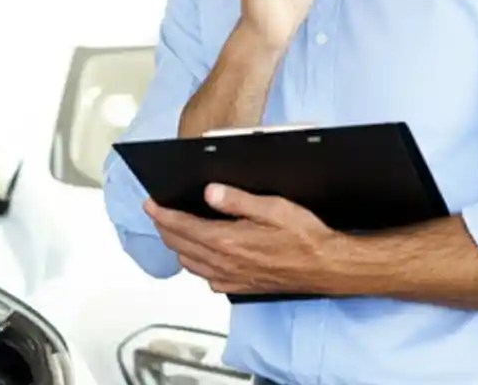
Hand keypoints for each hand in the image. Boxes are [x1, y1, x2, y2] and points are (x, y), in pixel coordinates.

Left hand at [145, 184, 340, 295]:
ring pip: (190, 263)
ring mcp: (231, 278)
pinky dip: (196, 264)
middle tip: (158, 213)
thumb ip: (237, 200)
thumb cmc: (306, 237)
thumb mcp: (273, 207)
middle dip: (164, 228)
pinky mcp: (241, 286)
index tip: (150, 204)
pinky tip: (202, 255)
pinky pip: (207, 278)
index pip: (181, 227)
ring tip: (175, 230)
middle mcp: (223, 263)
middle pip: (179, 246)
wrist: (328, 267)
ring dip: (177, 246)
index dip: (161, 214)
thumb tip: (209, 191)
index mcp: (227, 240)